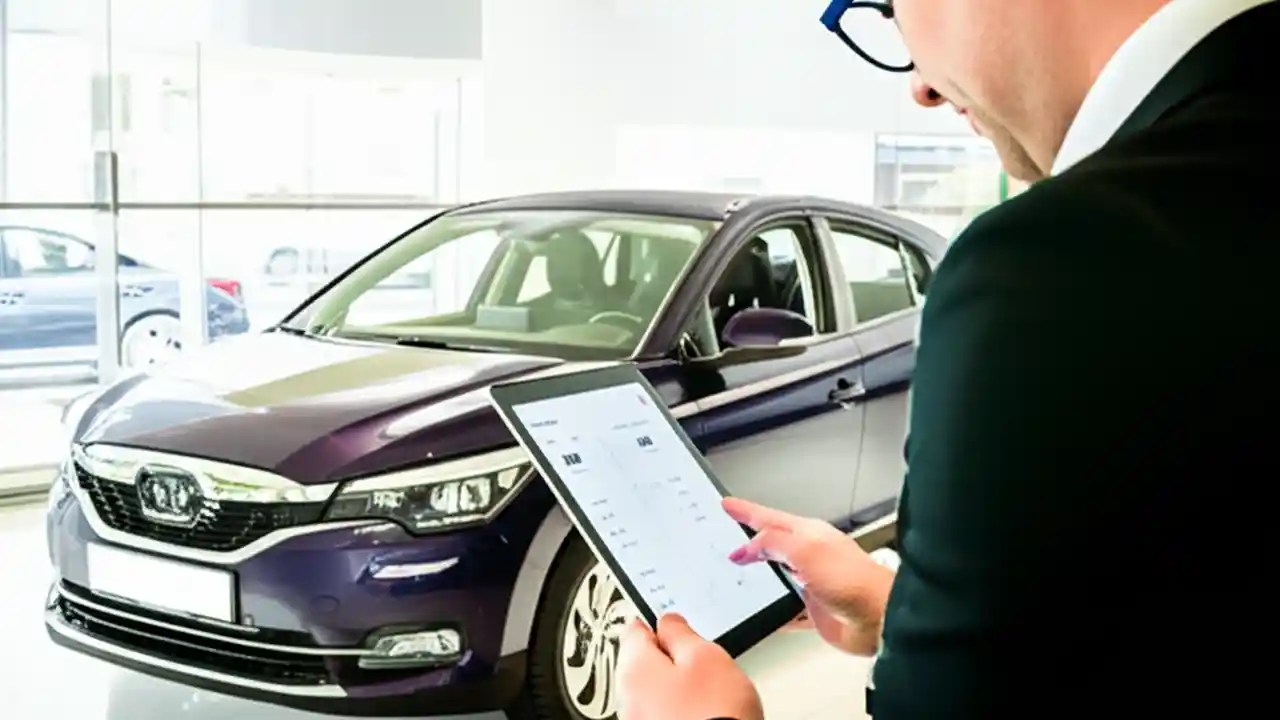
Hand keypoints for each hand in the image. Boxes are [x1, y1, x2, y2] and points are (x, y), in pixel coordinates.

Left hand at [616, 613, 763, 719]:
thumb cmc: (714, 716)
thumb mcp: (706, 657)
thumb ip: (681, 633)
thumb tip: (669, 622)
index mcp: (633, 669)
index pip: (635, 629)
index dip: (660, 624)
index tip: (678, 626)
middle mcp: (627, 698)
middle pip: (644, 664)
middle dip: (672, 661)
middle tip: (702, 664)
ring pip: (656, 693)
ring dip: (678, 690)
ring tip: (709, 695)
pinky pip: (665, 716)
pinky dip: (682, 713)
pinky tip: (704, 717)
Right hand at [723, 496, 894, 655]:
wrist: (882, 618)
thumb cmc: (855, 581)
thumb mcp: (806, 552)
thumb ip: (773, 544)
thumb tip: (745, 547)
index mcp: (808, 534)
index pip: (767, 518)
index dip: (745, 511)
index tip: (726, 504)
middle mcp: (809, 556)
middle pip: (770, 545)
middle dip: (748, 540)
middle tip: (727, 533)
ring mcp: (811, 583)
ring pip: (776, 575)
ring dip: (757, 574)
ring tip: (737, 570)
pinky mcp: (814, 610)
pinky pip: (785, 609)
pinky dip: (772, 609)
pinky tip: (763, 611)